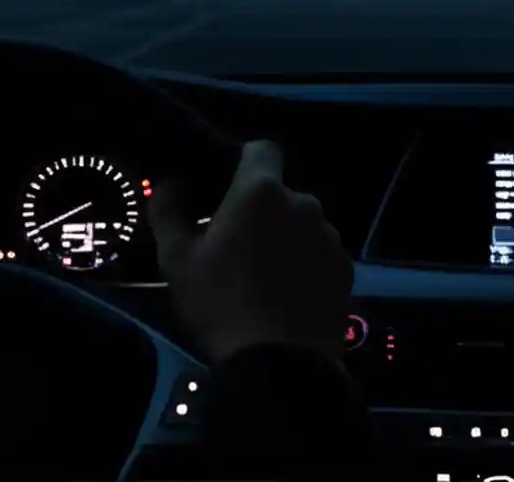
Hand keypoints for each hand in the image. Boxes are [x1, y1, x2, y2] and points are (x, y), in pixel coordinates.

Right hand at [150, 140, 352, 363]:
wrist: (278, 364)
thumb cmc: (220, 303)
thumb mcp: (176, 261)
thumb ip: (167, 213)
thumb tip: (168, 185)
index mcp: (260, 192)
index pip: (262, 150)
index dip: (246, 161)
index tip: (229, 188)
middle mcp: (303, 204)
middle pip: (281, 194)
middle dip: (261, 211)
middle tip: (236, 246)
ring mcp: (330, 238)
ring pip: (303, 225)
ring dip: (286, 239)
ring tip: (264, 277)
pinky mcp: (345, 270)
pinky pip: (320, 255)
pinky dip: (306, 266)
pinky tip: (288, 296)